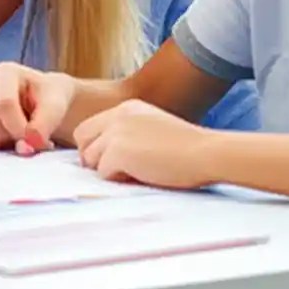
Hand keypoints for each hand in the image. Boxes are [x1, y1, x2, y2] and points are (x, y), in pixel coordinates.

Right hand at [0, 62, 74, 154]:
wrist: (39, 98)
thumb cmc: (47, 98)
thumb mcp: (55, 107)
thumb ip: (43, 126)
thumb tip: (25, 147)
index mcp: (3, 72)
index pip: (4, 104)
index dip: (19, 128)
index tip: (35, 140)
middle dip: (13, 136)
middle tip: (31, 135)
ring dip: (6, 141)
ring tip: (20, 129)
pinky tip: (9, 131)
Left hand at [73, 99, 216, 188]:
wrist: (206, 152)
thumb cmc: (189, 149)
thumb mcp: (155, 129)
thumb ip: (132, 135)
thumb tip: (109, 158)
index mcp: (128, 108)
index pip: (92, 126)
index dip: (98, 147)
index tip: (114, 161)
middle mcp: (118, 115)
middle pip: (82, 138)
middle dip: (93, 158)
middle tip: (116, 172)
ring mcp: (116, 132)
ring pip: (90, 158)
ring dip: (108, 171)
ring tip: (135, 174)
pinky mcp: (118, 152)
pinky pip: (102, 173)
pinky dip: (118, 180)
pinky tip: (141, 177)